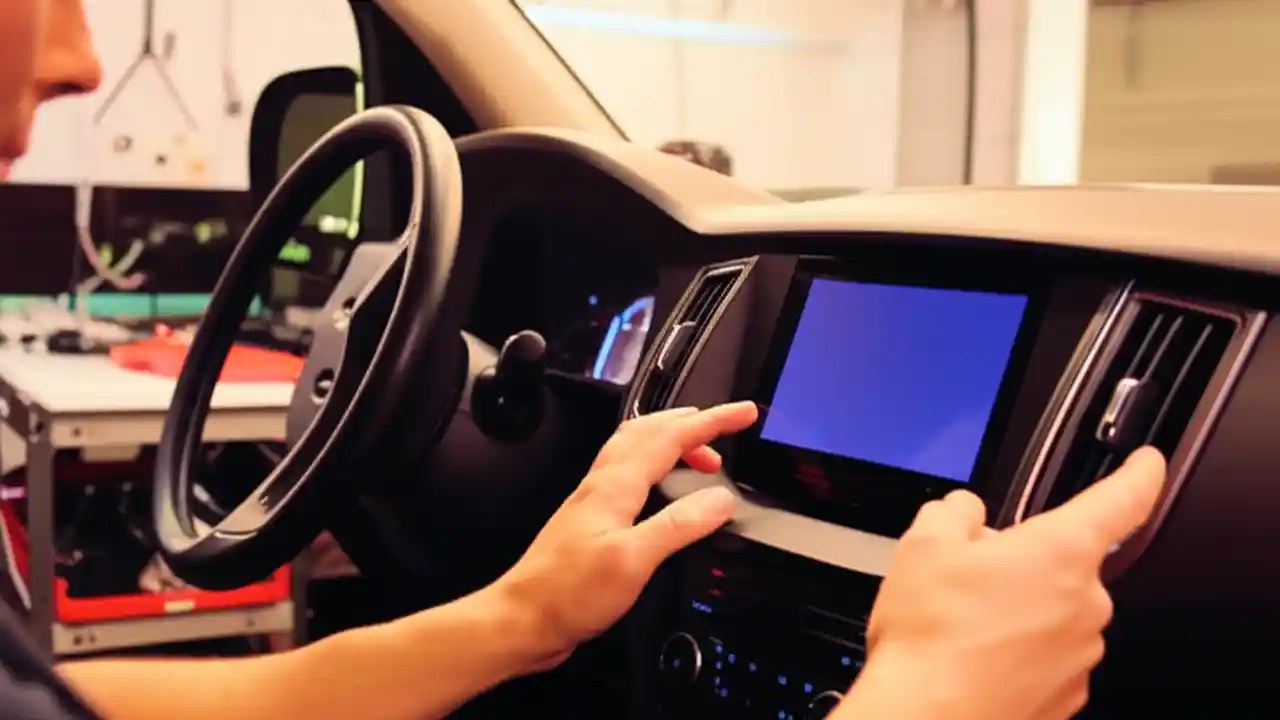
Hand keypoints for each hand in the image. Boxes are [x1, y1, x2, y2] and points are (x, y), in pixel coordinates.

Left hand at [487, 401, 758, 672]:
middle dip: (691, 422)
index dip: (712, 421)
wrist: (522, 619)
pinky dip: (653, 466)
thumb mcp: (633, 561)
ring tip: (699, 451)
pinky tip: (658, 488)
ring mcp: (593, 502)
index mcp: (615, 486)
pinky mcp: (590, 522)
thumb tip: (718, 500)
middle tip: (723, 425)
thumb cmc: (567, 593)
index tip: (742, 412)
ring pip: (634, 449)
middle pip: (649, 431)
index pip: (672, 437)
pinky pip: (626, 475)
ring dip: (670, 440)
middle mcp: (602, 486)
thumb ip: (678, 526)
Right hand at [837, 447, 1165, 719]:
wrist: (927, 718)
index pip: (1121, 500)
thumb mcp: (923, 546)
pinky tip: (973, 658)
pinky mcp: (1066, 695)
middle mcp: (1085, 604)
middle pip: (1063, 562)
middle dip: (1023, 561)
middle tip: (968, 576)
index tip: (1147, 464)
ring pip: (1053, 612)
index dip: (1139, 475)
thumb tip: (963, 513)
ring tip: (960, 626)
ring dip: (1017, 609)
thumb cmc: (932, 638)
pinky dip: (1016, 653)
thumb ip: (953, 512)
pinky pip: (1046, 656)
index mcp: (1060, 552)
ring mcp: (1079, 655)